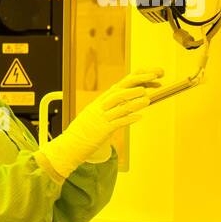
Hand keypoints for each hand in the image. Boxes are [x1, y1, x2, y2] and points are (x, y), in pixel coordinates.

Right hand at [39, 69, 162, 178]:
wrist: (69, 145)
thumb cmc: (84, 131)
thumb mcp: (96, 115)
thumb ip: (109, 108)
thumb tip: (126, 103)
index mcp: (100, 102)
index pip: (119, 86)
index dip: (135, 79)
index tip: (148, 76)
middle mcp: (100, 107)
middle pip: (119, 92)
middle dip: (135, 86)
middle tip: (151, 81)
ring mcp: (101, 118)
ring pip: (119, 106)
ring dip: (134, 101)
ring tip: (146, 98)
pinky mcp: (102, 130)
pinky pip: (117, 123)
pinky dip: (129, 119)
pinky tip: (139, 117)